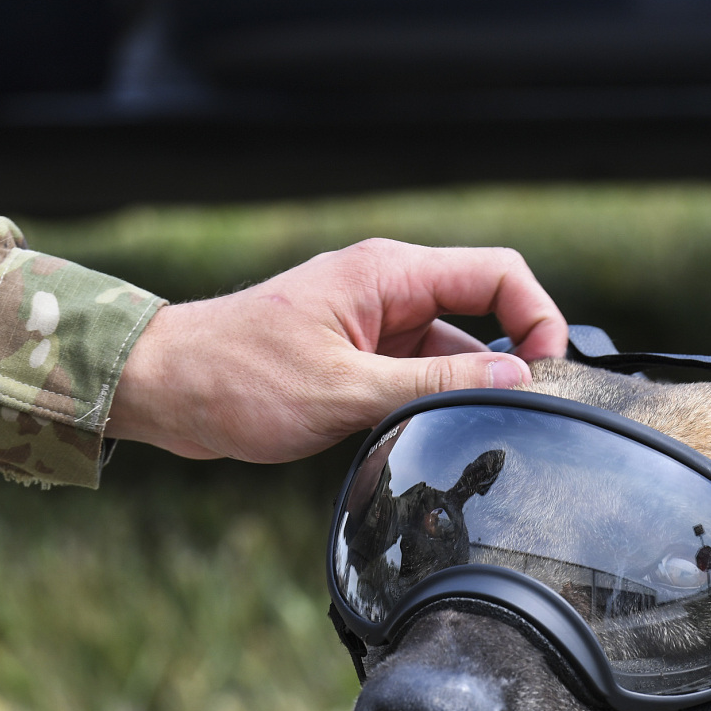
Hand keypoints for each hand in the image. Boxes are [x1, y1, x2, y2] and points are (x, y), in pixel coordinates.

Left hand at [105, 239, 567, 461]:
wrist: (164, 389)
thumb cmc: (236, 377)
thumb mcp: (345, 387)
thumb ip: (434, 381)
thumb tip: (512, 379)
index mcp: (389, 274)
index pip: (497, 274)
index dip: (536, 318)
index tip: (546, 375)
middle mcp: (387, 291)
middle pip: (482, 312)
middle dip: (511, 360)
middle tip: (523, 415)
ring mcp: (372, 326)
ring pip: (452, 350)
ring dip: (466, 387)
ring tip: (469, 434)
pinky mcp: (356, 359)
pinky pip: (416, 374)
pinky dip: (432, 401)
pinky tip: (428, 436)